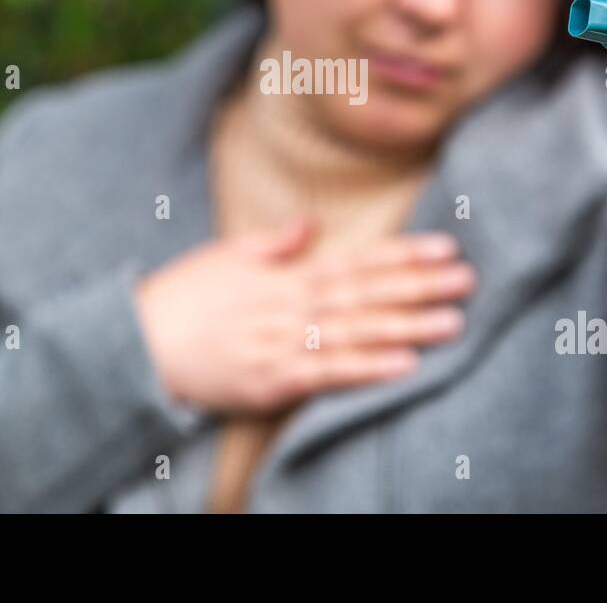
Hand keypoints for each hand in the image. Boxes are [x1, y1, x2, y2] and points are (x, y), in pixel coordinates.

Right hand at [133, 218, 474, 413]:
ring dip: (407, 326)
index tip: (446, 247)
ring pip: (356, 332)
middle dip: (419, 286)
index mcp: (286, 274)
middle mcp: (292, 304)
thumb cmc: (181, 298)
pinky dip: (367, 369)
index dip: (404, 253)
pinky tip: (404, 365)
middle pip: (367, 293)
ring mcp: (283, 343)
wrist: (138, 343)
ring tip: (453, 322)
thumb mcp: (225, 255)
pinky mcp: (272, 381)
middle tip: (468, 280)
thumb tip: (309, 224)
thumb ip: (273, 243)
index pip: (358, 260)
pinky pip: (328, 374)